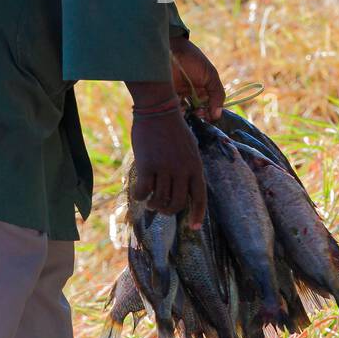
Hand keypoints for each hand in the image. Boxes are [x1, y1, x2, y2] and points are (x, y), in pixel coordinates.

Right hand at [131, 105, 206, 226]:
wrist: (158, 109)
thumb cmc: (172, 128)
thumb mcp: (189, 148)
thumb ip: (187, 168)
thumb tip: (181, 189)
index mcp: (195, 166)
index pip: (199, 197)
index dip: (197, 215)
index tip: (194, 228)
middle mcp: (183, 169)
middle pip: (177, 203)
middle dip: (167, 211)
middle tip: (160, 207)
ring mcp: (165, 168)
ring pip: (159, 199)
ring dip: (153, 204)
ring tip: (149, 201)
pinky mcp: (147, 165)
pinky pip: (143, 190)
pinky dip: (140, 196)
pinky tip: (139, 192)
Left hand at [169, 37, 224, 120]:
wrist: (172, 49)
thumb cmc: (193, 59)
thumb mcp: (210, 75)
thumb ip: (217, 94)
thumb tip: (217, 115)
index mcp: (203, 89)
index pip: (209, 107)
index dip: (210, 113)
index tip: (210, 114)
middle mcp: (191, 94)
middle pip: (197, 112)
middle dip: (200, 115)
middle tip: (199, 112)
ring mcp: (179, 96)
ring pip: (185, 113)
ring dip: (189, 115)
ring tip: (190, 111)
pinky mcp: (167, 97)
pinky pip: (173, 110)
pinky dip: (178, 113)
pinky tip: (181, 108)